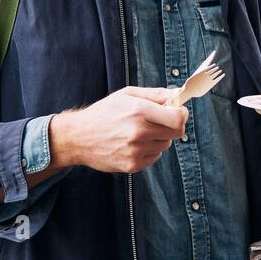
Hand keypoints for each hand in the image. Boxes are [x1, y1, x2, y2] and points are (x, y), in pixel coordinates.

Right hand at [50, 86, 187, 172]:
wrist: (79, 137)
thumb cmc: (105, 112)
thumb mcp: (128, 94)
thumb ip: (156, 94)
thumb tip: (178, 94)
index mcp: (139, 111)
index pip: (178, 118)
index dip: (182, 114)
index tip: (179, 112)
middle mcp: (139, 132)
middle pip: (176, 132)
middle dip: (172, 125)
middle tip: (159, 121)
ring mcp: (136, 151)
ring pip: (166, 145)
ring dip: (160, 138)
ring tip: (140, 132)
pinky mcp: (133, 165)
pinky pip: (155, 157)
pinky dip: (150, 150)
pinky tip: (134, 143)